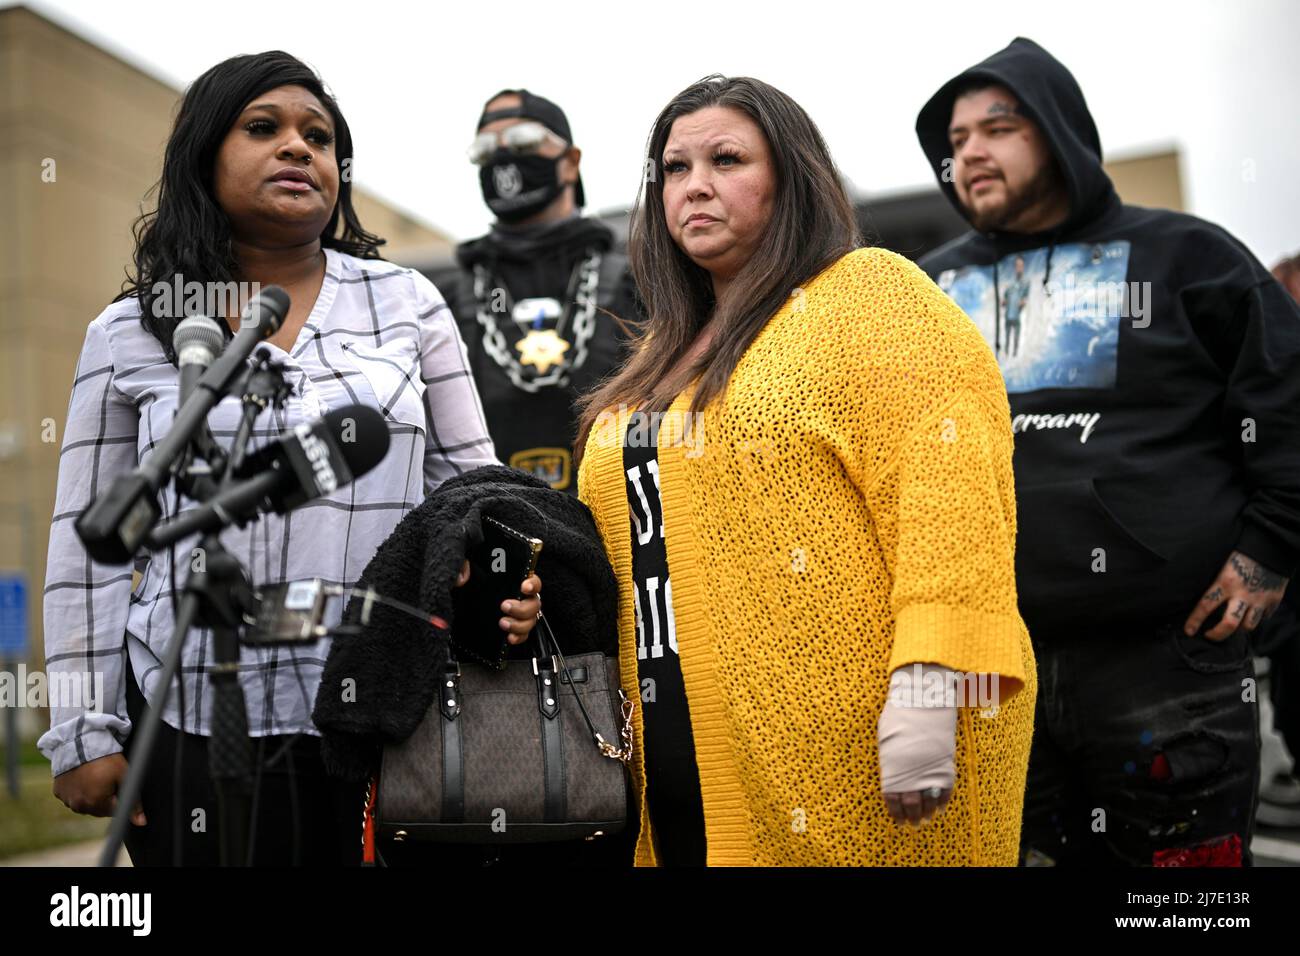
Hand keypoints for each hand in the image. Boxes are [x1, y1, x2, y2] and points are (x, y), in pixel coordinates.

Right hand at [52, 753, 146, 825]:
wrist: (81, 743)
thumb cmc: (106, 759)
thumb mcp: (125, 776)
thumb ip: (134, 801)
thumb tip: (141, 822)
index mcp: (96, 804)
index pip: (114, 810)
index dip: (119, 796)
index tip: (117, 782)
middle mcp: (78, 806)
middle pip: (99, 809)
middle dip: (105, 798)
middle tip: (106, 778)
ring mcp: (66, 800)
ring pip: (85, 804)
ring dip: (91, 796)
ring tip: (94, 776)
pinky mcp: (58, 792)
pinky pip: (71, 797)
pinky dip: (78, 790)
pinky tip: (82, 777)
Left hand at [453, 560, 541, 645]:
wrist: (464, 612)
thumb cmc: (471, 588)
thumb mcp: (467, 575)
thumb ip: (464, 569)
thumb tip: (462, 577)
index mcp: (516, 582)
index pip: (533, 581)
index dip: (533, 584)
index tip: (524, 587)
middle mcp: (522, 599)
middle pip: (534, 604)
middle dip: (521, 608)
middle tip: (504, 606)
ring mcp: (520, 616)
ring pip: (530, 621)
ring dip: (518, 624)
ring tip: (502, 623)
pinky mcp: (514, 630)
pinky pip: (523, 636)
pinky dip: (518, 637)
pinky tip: (508, 637)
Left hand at [877, 687, 955, 826]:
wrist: (922, 701)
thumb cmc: (900, 715)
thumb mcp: (886, 738)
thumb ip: (890, 758)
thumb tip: (892, 772)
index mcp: (891, 768)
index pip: (893, 799)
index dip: (896, 813)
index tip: (899, 821)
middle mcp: (909, 773)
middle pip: (911, 804)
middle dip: (912, 817)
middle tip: (913, 824)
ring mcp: (928, 770)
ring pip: (928, 801)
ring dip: (926, 812)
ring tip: (925, 820)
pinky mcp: (944, 765)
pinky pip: (944, 790)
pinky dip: (942, 802)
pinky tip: (939, 809)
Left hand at [1183, 550, 1288, 640]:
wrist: (1269, 546)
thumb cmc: (1240, 554)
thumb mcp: (1220, 565)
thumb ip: (1214, 583)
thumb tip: (1198, 597)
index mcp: (1225, 582)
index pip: (1205, 606)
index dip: (1195, 621)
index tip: (1188, 631)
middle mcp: (1243, 594)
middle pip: (1230, 624)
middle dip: (1217, 635)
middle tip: (1209, 635)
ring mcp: (1260, 599)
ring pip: (1248, 626)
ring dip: (1239, 629)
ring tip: (1231, 626)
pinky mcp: (1274, 600)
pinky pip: (1264, 618)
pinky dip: (1256, 619)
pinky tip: (1249, 615)